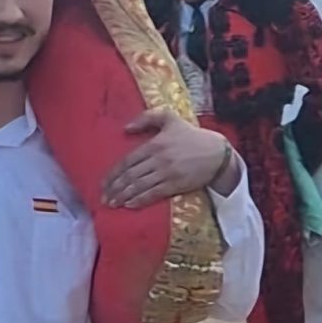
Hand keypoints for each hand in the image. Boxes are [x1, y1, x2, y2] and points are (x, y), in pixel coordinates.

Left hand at [103, 112, 230, 209]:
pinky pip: (154, 194)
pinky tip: (130, 204)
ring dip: (124, 196)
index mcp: (154, 144)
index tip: (104, 183)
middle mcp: (158, 159)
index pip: (128, 161)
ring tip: (112, 204)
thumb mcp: (170, 118)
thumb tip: (126, 128)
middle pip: (131, 176)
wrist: (217, 153)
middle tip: (104, 198)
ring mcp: (167, 173)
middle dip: (115, 188)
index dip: (113, 173)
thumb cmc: (191, 135)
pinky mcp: (176, 185)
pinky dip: (140, 200)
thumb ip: (147, 118)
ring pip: (140, 186)